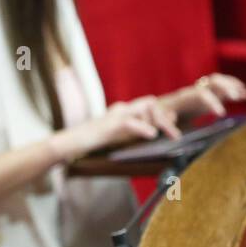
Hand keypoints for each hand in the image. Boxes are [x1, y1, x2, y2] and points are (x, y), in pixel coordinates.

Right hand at [48, 95, 179, 160]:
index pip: (149, 104)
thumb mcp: (116, 137)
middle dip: (165, 117)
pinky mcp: (109, 125)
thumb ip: (132, 132)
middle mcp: (121, 109)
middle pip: (150, 103)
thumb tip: (154, 132)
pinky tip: (151, 135)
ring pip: (145, 109)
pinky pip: (130, 123)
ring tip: (169, 135)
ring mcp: (115, 115)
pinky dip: (143, 128)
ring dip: (160, 121)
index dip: (163, 113)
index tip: (175, 122)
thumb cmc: (91, 143)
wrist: (69, 143)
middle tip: (176, 135)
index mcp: (122, 111)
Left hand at [161, 73, 245, 121]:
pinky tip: (244, 94)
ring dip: (232, 86)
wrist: (156, 109)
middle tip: (237, 97)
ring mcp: (200, 90)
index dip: (212, 103)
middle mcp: (193, 90)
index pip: (200, 95)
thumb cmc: (158, 117)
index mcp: (183, 97)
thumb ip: (166, 122)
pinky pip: (222, 88)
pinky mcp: (207, 95)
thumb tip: (174, 127)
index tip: (221, 114)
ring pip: (218, 82)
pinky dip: (233, 88)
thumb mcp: (160, 121)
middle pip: (212, 83)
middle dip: (226, 88)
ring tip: (244, 94)